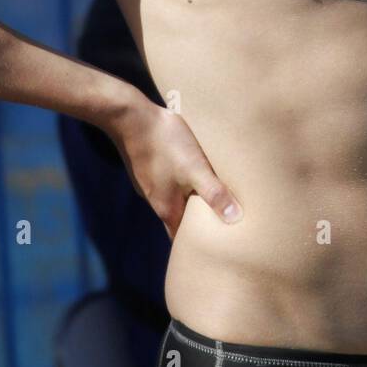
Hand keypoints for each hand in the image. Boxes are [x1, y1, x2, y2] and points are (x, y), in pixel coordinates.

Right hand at [103, 95, 242, 240]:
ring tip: (213, 198)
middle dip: (199, 223)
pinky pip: (170, 182)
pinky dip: (182, 184)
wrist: (131, 118)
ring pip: (176, 199)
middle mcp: (157, 200)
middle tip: (221, 226)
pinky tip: (194, 173)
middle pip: (180, 220)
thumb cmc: (165, 144)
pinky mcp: (150, 167)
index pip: (183, 239)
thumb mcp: (195, 169)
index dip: (198, 246)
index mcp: (167, 209)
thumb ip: (214, 194)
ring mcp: (151, 183)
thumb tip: (236, 219)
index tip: (216, 249)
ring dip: (191, 201)